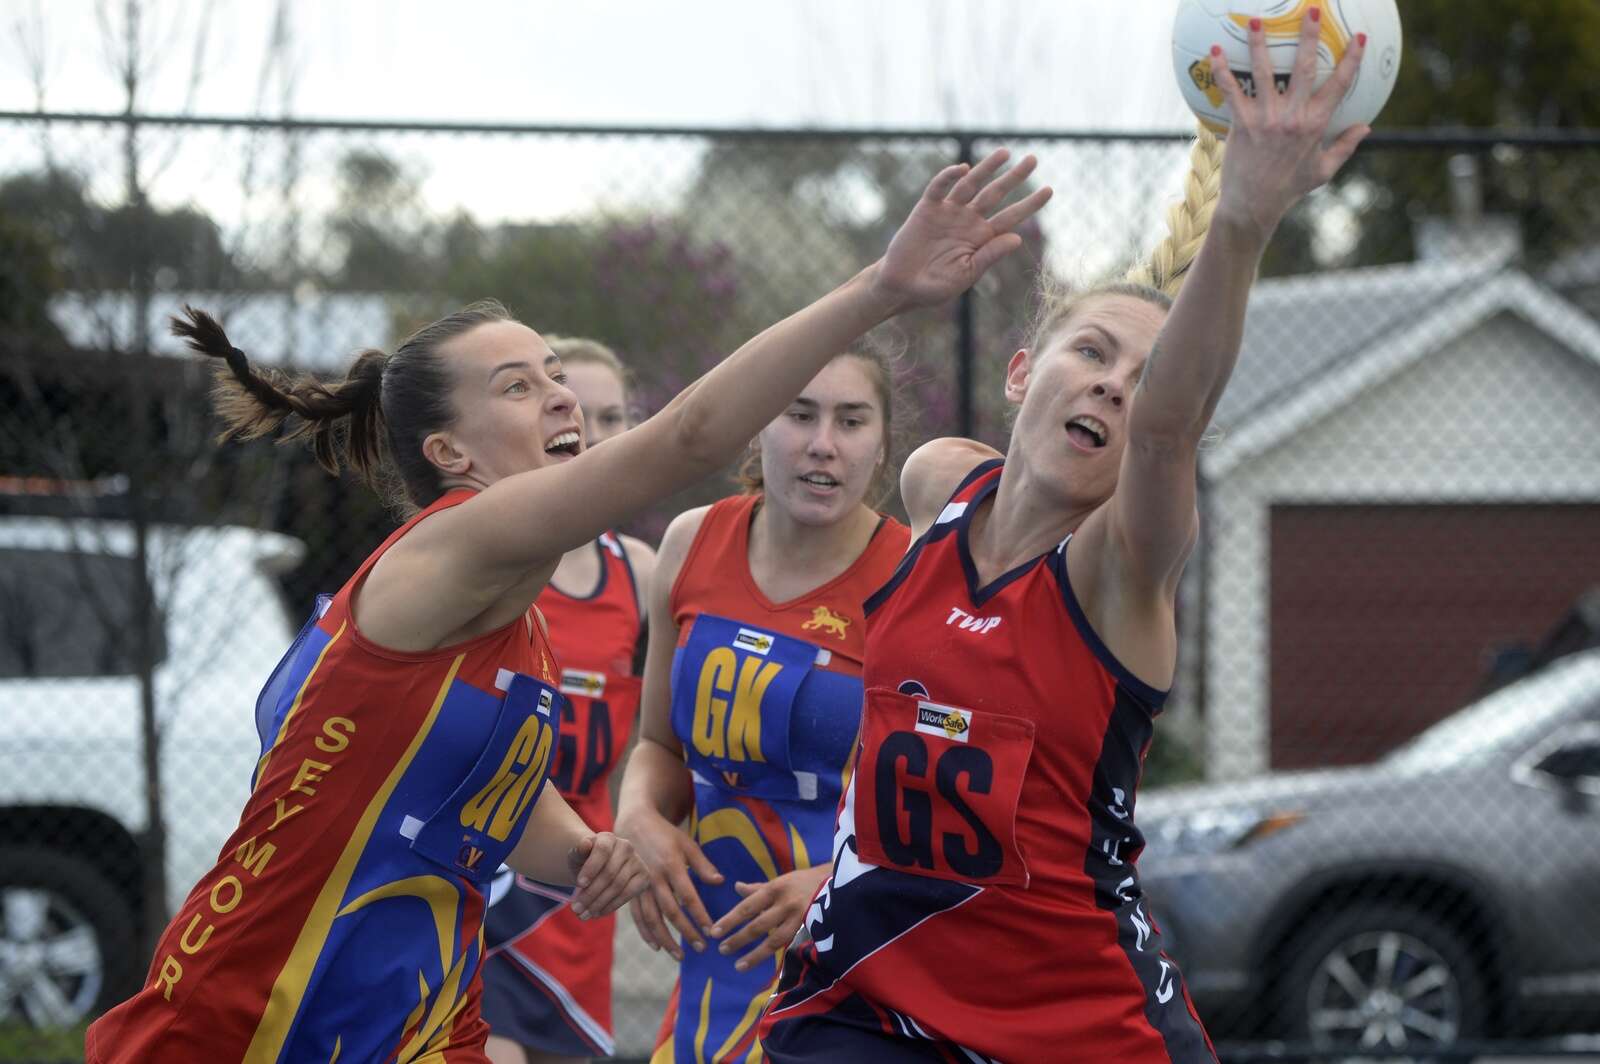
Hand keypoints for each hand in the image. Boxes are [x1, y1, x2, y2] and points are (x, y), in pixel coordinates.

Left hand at [565, 832, 648, 919]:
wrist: (598, 868)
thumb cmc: (584, 861)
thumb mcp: (576, 856)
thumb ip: (578, 851)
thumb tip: (585, 843)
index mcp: (608, 838)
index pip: (602, 851)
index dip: (591, 868)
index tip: (579, 884)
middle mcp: (626, 847)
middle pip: (609, 873)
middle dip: (591, 893)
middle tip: (576, 909)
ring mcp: (637, 862)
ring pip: (618, 887)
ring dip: (598, 903)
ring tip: (583, 914)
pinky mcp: (644, 877)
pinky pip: (628, 895)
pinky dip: (611, 906)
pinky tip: (597, 913)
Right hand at [615, 808, 723, 960]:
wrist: (634, 825)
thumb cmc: (665, 835)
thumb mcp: (687, 843)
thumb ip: (702, 864)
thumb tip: (720, 882)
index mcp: (671, 866)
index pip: (688, 896)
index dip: (700, 915)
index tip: (712, 930)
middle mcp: (654, 878)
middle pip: (670, 912)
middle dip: (686, 932)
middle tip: (701, 948)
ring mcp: (639, 886)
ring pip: (652, 919)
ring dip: (666, 939)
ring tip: (679, 956)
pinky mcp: (629, 890)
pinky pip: (637, 916)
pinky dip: (646, 933)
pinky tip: (657, 946)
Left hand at [709, 866, 829, 972]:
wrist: (835, 882)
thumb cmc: (802, 882)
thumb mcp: (780, 880)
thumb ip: (758, 888)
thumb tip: (736, 887)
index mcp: (775, 888)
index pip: (747, 907)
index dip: (730, 920)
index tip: (714, 932)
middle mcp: (785, 903)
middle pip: (758, 925)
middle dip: (739, 939)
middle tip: (722, 950)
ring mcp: (798, 918)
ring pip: (774, 940)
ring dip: (755, 955)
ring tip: (739, 966)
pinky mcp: (809, 929)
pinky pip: (789, 944)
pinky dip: (775, 955)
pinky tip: (764, 964)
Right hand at [870, 149, 1052, 312]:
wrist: (901, 287)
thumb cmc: (934, 287)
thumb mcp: (966, 274)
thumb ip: (990, 255)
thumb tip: (1017, 238)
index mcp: (982, 238)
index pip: (1011, 217)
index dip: (1030, 204)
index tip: (1049, 190)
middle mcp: (968, 221)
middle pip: (995, 194)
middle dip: (1014, 177)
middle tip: (1033, 159)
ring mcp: (948, 213)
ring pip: (971, 185)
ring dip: (987, 168)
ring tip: (1005, 152)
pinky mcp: (927, 209)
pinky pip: (940, 188)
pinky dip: (949, 177)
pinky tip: (963, 169)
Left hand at [1210, 6, 1369, 241]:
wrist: (1253, 207)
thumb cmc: (1288, 189)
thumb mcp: (1323, 171)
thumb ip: (1345, 146)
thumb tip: (1366, 127)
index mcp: (1316, 124)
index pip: (1340, 85)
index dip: (1352, 59)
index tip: (1360, 37)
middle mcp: (1293, 117)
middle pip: (1304, 67)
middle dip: (1309, 35)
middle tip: (1312, 8)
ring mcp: (1266, 119)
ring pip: (1264, 72)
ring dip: (1259, 43)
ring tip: (1255, 19)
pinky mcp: (1242, 124)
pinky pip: (1231, 91)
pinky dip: (1222, 70)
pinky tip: (1215, 50)